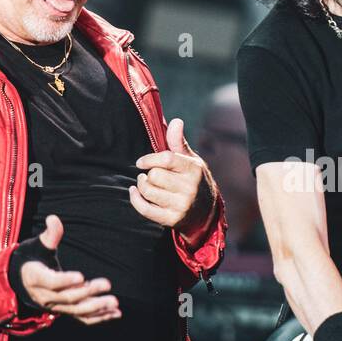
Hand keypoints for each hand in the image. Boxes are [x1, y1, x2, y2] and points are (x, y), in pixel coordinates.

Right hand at [20, 214, 121, 324]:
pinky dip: (99, 317)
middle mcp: (44, 296)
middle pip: (67, 298)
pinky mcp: (65, 312)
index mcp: (35, 278)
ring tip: (115, 302)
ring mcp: (55, 307)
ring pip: (76, 311)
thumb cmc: (33, 258)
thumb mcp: (37, 245)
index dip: (65, 281)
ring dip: (97, 308)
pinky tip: (115, 313)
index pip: (50, 282)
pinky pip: (82, 318)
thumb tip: (54, 219)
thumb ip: (49, 235)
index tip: (81, 276)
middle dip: (88, 292)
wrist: (23, 280)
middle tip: (107, 284)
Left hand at [131, 117, 215, 233]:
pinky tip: (134, 192)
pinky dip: (135, 199)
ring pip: (148, 191)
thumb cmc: (194, 181)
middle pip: (154, 176)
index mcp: (194, 170)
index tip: (141, 162)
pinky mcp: (172, 219)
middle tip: (151, 175)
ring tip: (145, 183)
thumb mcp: (191, 160)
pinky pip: (145, 209)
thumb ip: (179, 142)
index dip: (149, 159)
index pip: (166, 159)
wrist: (207, 213)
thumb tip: (176, 121)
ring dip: (142, 185)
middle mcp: (189, 188)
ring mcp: (181, 205)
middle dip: (148, 174)